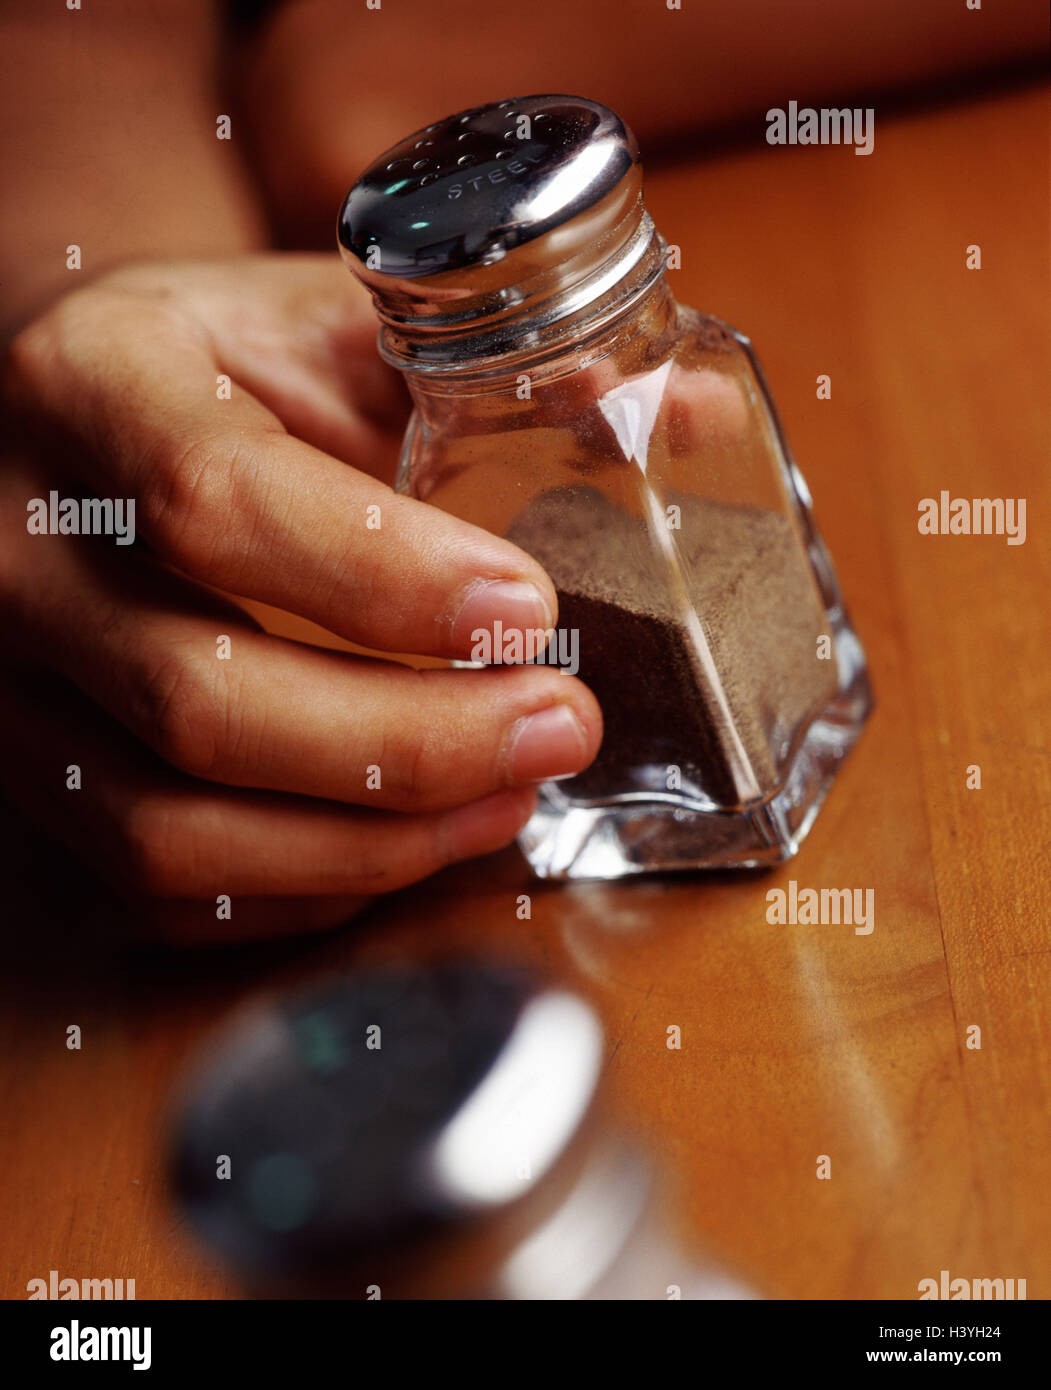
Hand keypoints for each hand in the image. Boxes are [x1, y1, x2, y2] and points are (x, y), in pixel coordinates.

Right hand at [0, 255, 601, 941]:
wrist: (52, 433)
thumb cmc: (201, 370)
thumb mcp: (314, 323)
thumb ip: (478, 364)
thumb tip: (685, 412)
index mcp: (85, 386)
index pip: (212, 499)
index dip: (380, 577)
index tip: (529, 615)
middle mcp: (20, 548)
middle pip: (196, 697)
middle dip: (408, 743)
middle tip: (563, 728)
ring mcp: (12, 685)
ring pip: (167, 826)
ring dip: (368, 840)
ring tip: (511, 802)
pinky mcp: (28, 778)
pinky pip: (154, 888)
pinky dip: (300, 888)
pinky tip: (411, 846)